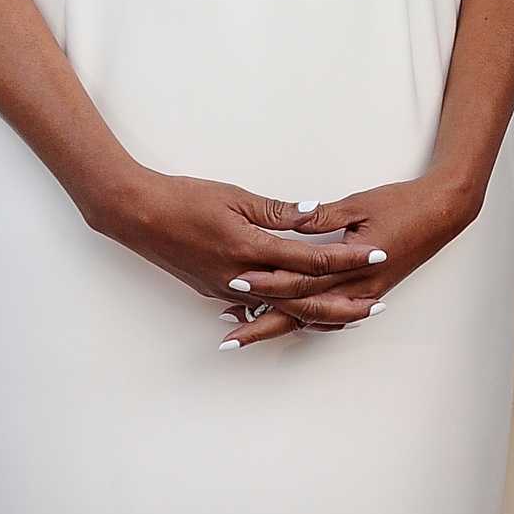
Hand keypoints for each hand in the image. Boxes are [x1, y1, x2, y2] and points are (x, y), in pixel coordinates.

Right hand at [83, 166, 384, 349]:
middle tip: (375, 306)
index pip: (310, 259)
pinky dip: (283, 314)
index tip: (376, 253)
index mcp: (249, 249)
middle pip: (301, 298)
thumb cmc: (185, 197)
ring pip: (280, 308)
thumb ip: (277, 210)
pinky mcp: (214, 290)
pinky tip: (300, 317)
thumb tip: (314, 214)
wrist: (136, 215)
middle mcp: (241, 277)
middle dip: (341, 303)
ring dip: (315, 315)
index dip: (346, 258)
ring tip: (347, 317)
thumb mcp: (235, 195)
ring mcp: (226, 289)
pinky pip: (257, 308)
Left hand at [231, 172, 483, 329]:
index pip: (300, 280)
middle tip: (229, 331)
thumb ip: (322, 216)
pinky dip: (307, 322)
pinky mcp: (369, 291)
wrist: (442, 212)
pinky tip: (288, 322)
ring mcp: (364, 293)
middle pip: (301, 311)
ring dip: (280, 325)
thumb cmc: (402, 203)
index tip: (235, 283)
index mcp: (352, 264)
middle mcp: (357, 287)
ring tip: (247, 330)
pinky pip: (332, 315)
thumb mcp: (359, 204)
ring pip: (314, 318)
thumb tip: (291, 222)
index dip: (267, 283)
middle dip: (263, 321)